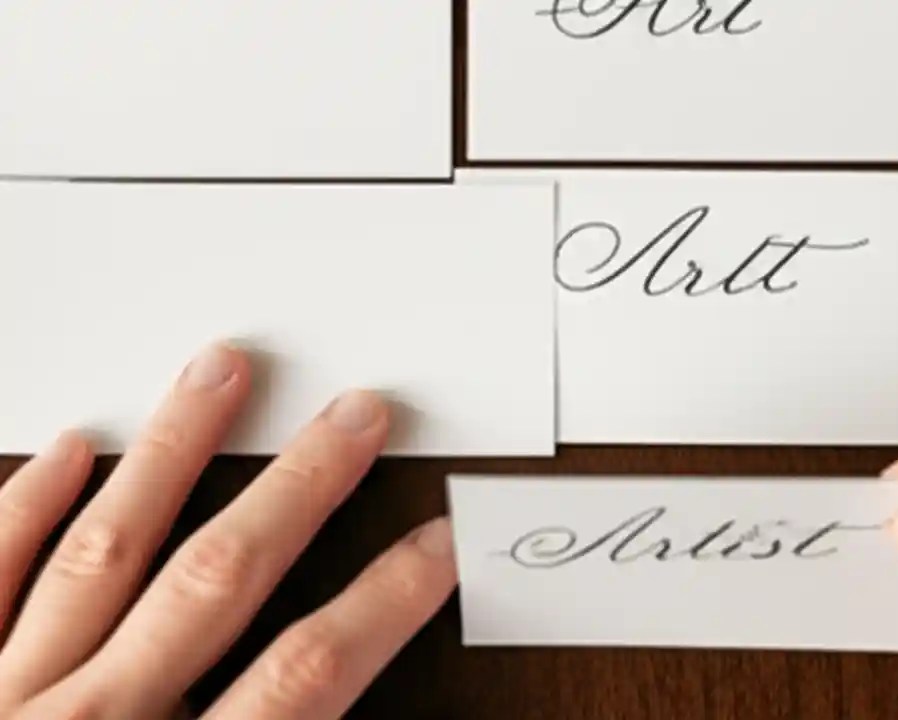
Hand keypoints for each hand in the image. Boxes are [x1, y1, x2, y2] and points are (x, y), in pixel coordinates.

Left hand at [0, 344, 457, 718]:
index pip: (303, 676)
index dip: (384, 602)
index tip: (436, 545)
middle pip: (215, 583)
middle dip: (298, 490)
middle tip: (353, 417)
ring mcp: (2, 703)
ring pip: (101, 553)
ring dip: (170, 457)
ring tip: (216, 378)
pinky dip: (19, 510)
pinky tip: (64, 450)